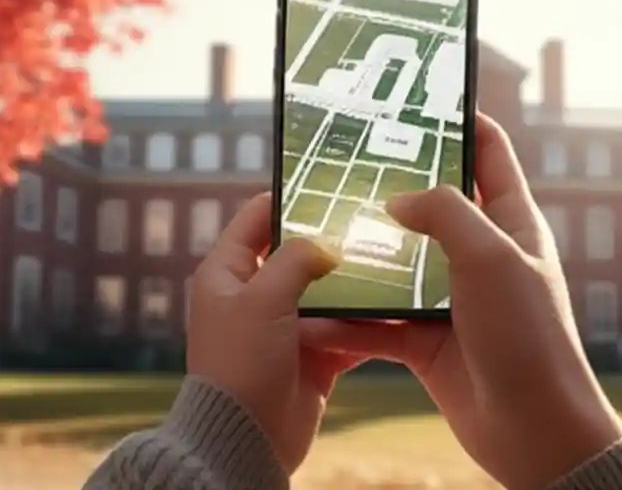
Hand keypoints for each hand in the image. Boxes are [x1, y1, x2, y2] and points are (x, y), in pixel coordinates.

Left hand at [187, 193, 362, 472]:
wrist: (246, 440)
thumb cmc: (240, 364)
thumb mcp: (263, 299)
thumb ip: (295, 260)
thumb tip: (325, 243)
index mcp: (227, 274)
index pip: (255, 219)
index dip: (286, 197)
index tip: (324, 181)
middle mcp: (254, 296)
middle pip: (298, 254)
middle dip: (332, 240)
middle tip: (369, 219)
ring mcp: (284, 327)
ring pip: (326, 292)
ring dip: (353, 282)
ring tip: (390, 258)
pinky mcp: (311, 357)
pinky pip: (344, 330)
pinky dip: (365, 323)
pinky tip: (394, 308)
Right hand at [304, 113, 621, 488]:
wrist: (534, 431)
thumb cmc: (527, 337)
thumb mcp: (490, 256)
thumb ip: (444, 212)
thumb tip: (398, 199)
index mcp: (511, 221)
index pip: (489, 151)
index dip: (458, 119)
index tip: (415, 97)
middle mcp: (482, 254)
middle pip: (431, 204)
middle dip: (387, 186)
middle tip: (340, 163)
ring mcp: (453, 299)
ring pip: (396, 265)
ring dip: (358, 257)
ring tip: (312, 237)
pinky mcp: (428, 342)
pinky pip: (379, 321)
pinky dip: (348, 320)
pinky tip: (312, 315)